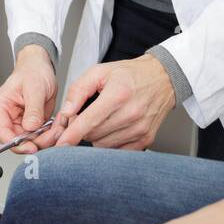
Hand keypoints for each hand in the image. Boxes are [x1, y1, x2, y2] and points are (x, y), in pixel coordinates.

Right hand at [0, 45, 67, 153]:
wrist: (41, 66)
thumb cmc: (33, 71)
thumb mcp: (35, 88)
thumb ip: (33, 109)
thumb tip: (30, 127)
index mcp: (0, 107)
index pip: (2, 133)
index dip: (16, 144)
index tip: (32, 146)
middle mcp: (8, 117)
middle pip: (17, 141)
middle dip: (35, 142)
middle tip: (51, 136)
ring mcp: (20, 121)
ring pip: (30, 141)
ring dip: (45, 139)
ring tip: (57, 129)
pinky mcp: (32, 123)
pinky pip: (39, 136)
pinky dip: (49, 134)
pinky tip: (57, 126)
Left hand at [53, 54, 175, 150]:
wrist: (162, 79)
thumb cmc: (130, 74)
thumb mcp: (100, 72)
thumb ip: (78, 90)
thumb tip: (66, 112)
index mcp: (118, 95)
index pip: (89, 121)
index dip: (72, 134)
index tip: (61, 143)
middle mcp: (131, 114)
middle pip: (93, 135)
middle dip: (83, 128)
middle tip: (85, 116)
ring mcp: (140, 129)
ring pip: (103, 145)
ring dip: (96, 136)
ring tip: (103, 120)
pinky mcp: (145, 140)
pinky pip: (118, 151)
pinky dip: (110, 142)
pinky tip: (113, 128)